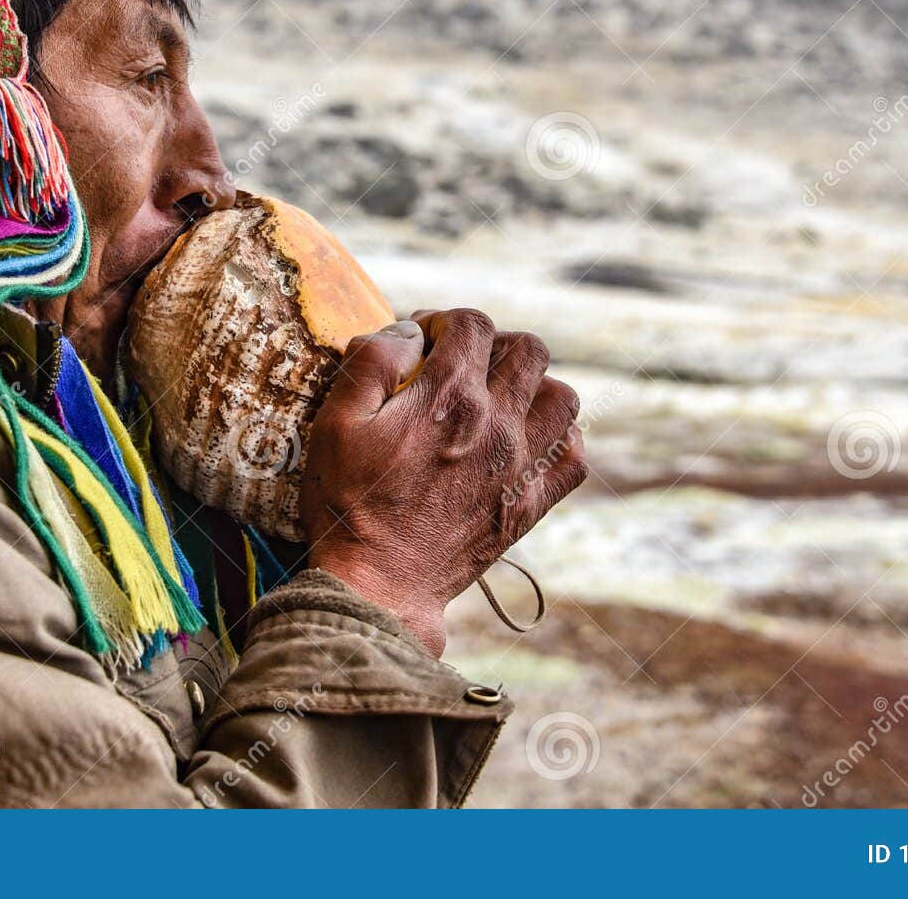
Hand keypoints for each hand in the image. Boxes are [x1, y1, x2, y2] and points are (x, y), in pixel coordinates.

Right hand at [298, 308, 587, 655]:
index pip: (472, 325)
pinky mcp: (529, 506)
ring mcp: (520, 466)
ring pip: (565, 397)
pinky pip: (573, 459)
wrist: (377, 585)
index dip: (445, 321)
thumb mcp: (334, 423)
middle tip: (464, 363)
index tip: (423, 341)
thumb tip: (405, 334)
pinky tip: (531, 440)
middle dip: (496, 343)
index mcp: (448, 397)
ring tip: (503, 397)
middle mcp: (497, 424)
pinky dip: (561, 439)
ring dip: (537, 385)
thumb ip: (370, 363)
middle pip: (529, 350)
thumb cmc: (347, 504)